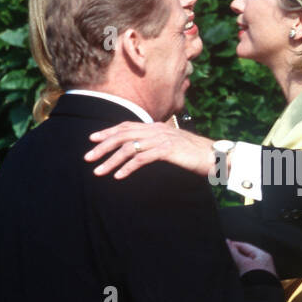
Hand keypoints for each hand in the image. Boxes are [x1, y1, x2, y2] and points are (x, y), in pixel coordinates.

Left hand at [85, 119, 215, 178]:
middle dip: (103, 146)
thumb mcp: (172, 145)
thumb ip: (156, 144)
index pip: (126, 126)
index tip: (93, 139)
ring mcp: (161, 139)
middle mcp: (156, 129)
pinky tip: (119, 176)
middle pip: (123, 135)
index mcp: (156, 126)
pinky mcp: (166, 150)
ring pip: (129, 147)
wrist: (214, 155)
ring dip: (111, 160)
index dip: (108, 132)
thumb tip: (141, 150)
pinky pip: (142, 158)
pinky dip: (128, 167)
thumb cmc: (194, 154)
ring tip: (99, 171)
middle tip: (88, 157)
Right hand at [227, 239, 275, 277]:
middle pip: (246, 254)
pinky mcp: (257, 279)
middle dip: (235, 253)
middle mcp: (263, 262)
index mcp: (263, 255)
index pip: (246, 246)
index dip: (235, 245)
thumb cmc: (256, 279)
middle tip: (224, 252)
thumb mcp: (243, 263)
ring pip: (245, 263)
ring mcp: (261, 271)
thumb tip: (227, 242)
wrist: (262, 296)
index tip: (225, 243)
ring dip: (237, 262)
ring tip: (227, 260)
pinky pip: (247, 271)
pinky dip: (240, 269)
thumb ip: (234, 253)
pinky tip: (234, 271)